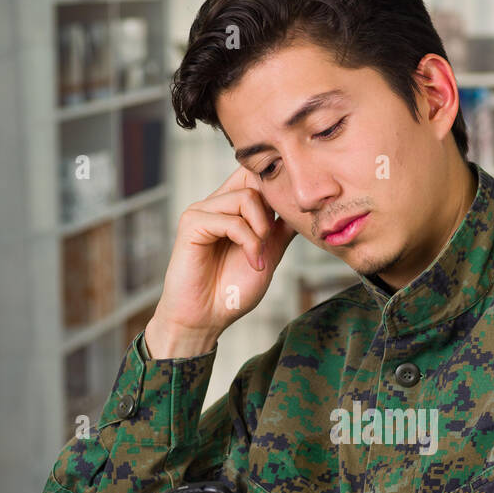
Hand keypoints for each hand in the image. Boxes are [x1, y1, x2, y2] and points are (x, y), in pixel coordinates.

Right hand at [150, 164, 296, 348]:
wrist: (207, 318)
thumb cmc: (232, 291)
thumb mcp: (268, 254)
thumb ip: (281, 229)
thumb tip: (301, 206)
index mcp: (232, 208)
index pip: (255, 174)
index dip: (277, 185)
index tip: (292, 212)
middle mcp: (216, 204)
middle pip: (254, 176)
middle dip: (273, 207)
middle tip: (270, 241)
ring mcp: (202, 211)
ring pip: (246, 196)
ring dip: (262, 229)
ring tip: (258, 256)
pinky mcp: (191, 223)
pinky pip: (231, 220)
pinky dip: (249, 242)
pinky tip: (252, 262)